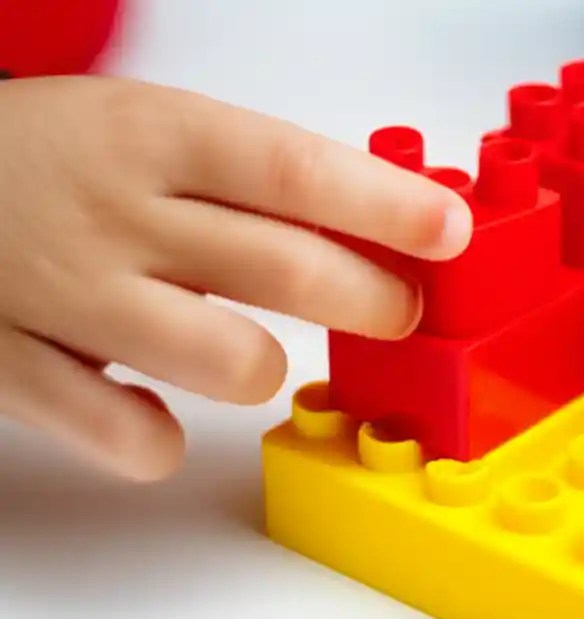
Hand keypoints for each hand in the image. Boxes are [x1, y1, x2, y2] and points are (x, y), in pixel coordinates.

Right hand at [0, 76, 471, 480]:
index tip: (449, 233)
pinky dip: (160, 438)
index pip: (294, 171)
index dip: (384, 206)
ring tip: (263, 356)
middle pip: (284, 270)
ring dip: (270, 370)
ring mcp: (67, 294)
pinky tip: (159, 412)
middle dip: (372, 300)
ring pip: (225, 361)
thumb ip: (248, 176)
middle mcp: (120, 215)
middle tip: (403, 309)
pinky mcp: (16, 365)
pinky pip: (125, 435)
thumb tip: (377, 220)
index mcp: (157, 137)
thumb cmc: (47, 150)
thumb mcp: (147, 125)